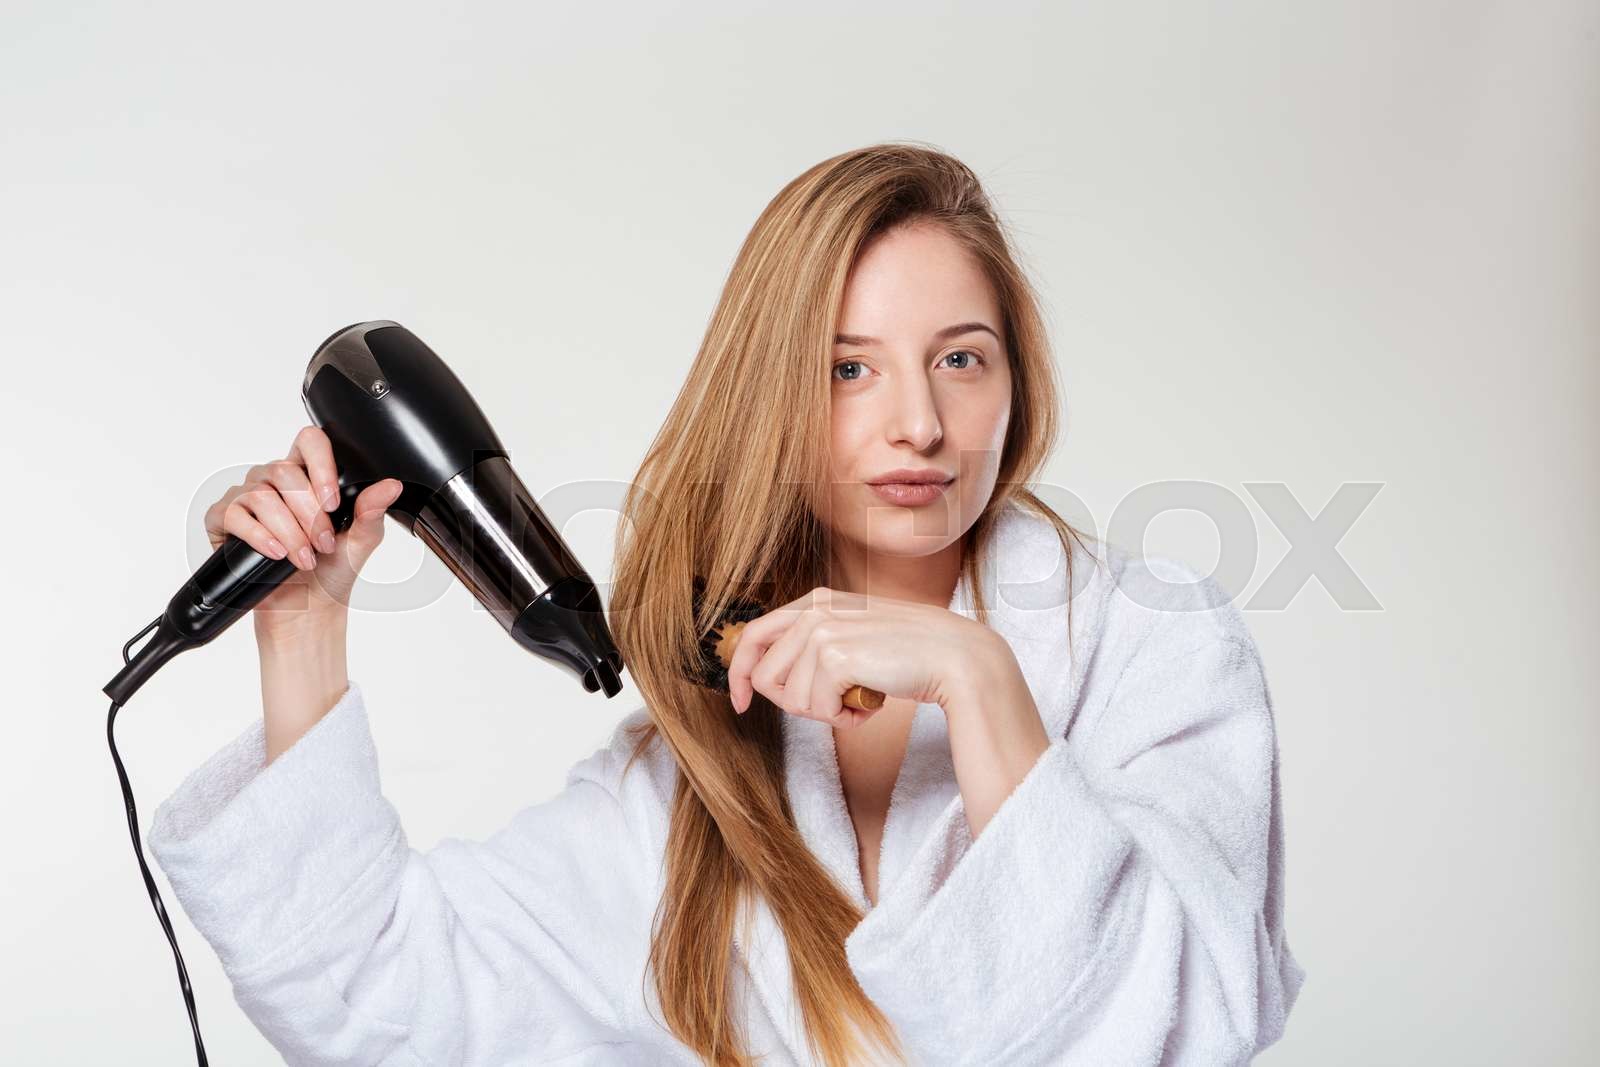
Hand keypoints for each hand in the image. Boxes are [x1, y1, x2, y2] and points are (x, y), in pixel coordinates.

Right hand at [201, 424, 402, 643]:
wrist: (307, 608)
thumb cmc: (331, 570)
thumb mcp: (360, 541)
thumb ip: (372, 511)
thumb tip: (391, 486)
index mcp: (308, 476)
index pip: (310, 442)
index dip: (321, 464)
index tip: (333, 501)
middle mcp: (274, 480)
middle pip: (285, 472)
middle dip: (310, 515)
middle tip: (323, 544)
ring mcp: (246, 497)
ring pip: (261, 495)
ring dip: (288, 532)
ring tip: (304, 558)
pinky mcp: (224, 520)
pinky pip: (234, 515)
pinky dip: (258, 535)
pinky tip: (275, 552)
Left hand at [724, 586, 1006, 726]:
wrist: (956, 660)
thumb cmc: (911, 655)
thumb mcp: (857, 637)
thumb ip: (817, 645)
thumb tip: (767, 678)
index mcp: (817, 600)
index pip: (755, 636)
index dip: (740, 675)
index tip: (741, 704)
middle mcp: (815, 609)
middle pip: (765, 676)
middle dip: (795, 704)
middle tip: (837, 703)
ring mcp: (823, 631)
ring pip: (791, 700)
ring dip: (826, 713)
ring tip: (862, 698)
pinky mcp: (835, 657)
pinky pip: (815, 709)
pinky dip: (843, 719)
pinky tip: (871, 704)